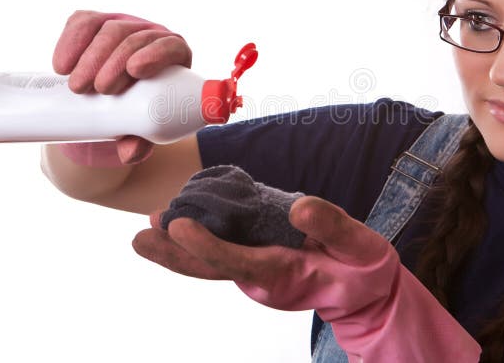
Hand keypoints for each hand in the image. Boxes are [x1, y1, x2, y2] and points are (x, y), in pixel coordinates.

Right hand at [51, 10, 191, 164]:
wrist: (113, 102)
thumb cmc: (139, 111)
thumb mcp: (143, 126)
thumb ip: (141, 140)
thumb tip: (130, 153)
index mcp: (173, 58)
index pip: (171, 47)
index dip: (155, 53)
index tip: (134, 70)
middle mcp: (151, 36)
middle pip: (134, 38)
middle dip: (112, 61)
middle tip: (97, 89)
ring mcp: (122, 26)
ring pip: (108, 29)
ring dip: (90, 56)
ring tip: (77, 86)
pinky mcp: (96, 23)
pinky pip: (83, 22)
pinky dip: (70, 41)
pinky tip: (61, 65)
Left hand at [132, 196, 481, 361]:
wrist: (363, 295)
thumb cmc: (363, 271)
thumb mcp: (362, 248)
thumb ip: (333, 228)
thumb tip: (299, 208)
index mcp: (283, 274)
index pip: (236, 261)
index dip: (205, 245)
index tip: (178, 225)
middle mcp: (261, 278)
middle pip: (209, 269)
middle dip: (173, 255)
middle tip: (140, 237)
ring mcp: (257, 274)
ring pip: (210, 264)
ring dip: (176, 249)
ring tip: (148, 226)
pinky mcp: (257, 264)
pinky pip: (220, 253)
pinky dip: (196, 240)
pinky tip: (178, 222)